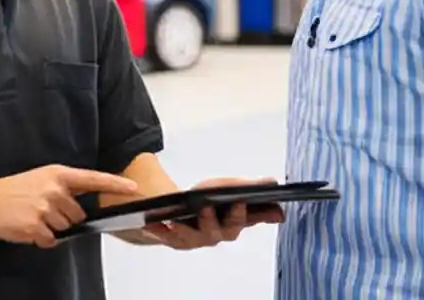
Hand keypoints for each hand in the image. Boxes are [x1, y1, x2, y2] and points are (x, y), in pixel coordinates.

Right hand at [0, 164, 138, 248]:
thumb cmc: (12, 191)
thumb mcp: (40, 179)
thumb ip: (63, 188)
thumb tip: (80, 204)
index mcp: (57, 174)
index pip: (93, 179)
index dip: (115, 185)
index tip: (133, 188)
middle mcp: (54, 189)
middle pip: (78, 214)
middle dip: (64, 217)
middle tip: (41, 210)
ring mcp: (45, 208)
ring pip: (65, 228)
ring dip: (51, 228)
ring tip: (32, 217)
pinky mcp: (36, 226)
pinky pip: (51, 239)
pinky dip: (40, 238)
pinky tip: (27, 227)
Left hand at [141, 177, 284, 249]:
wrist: (178, 212)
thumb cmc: (206, 200)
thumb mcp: (225, 187)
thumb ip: (248, 187)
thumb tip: (273, 183)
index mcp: (234, 222)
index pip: (248, 220)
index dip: (251, 214)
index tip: (247, 202)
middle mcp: (218, 234)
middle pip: (221, 233)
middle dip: (216, 221)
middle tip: (208, 208)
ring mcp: (196, 239)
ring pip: (193, 238)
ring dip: (185, 230)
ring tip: (177, 220)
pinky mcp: (175, 240)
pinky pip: (167, 238)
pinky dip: (159, 231)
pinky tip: (151, 223)